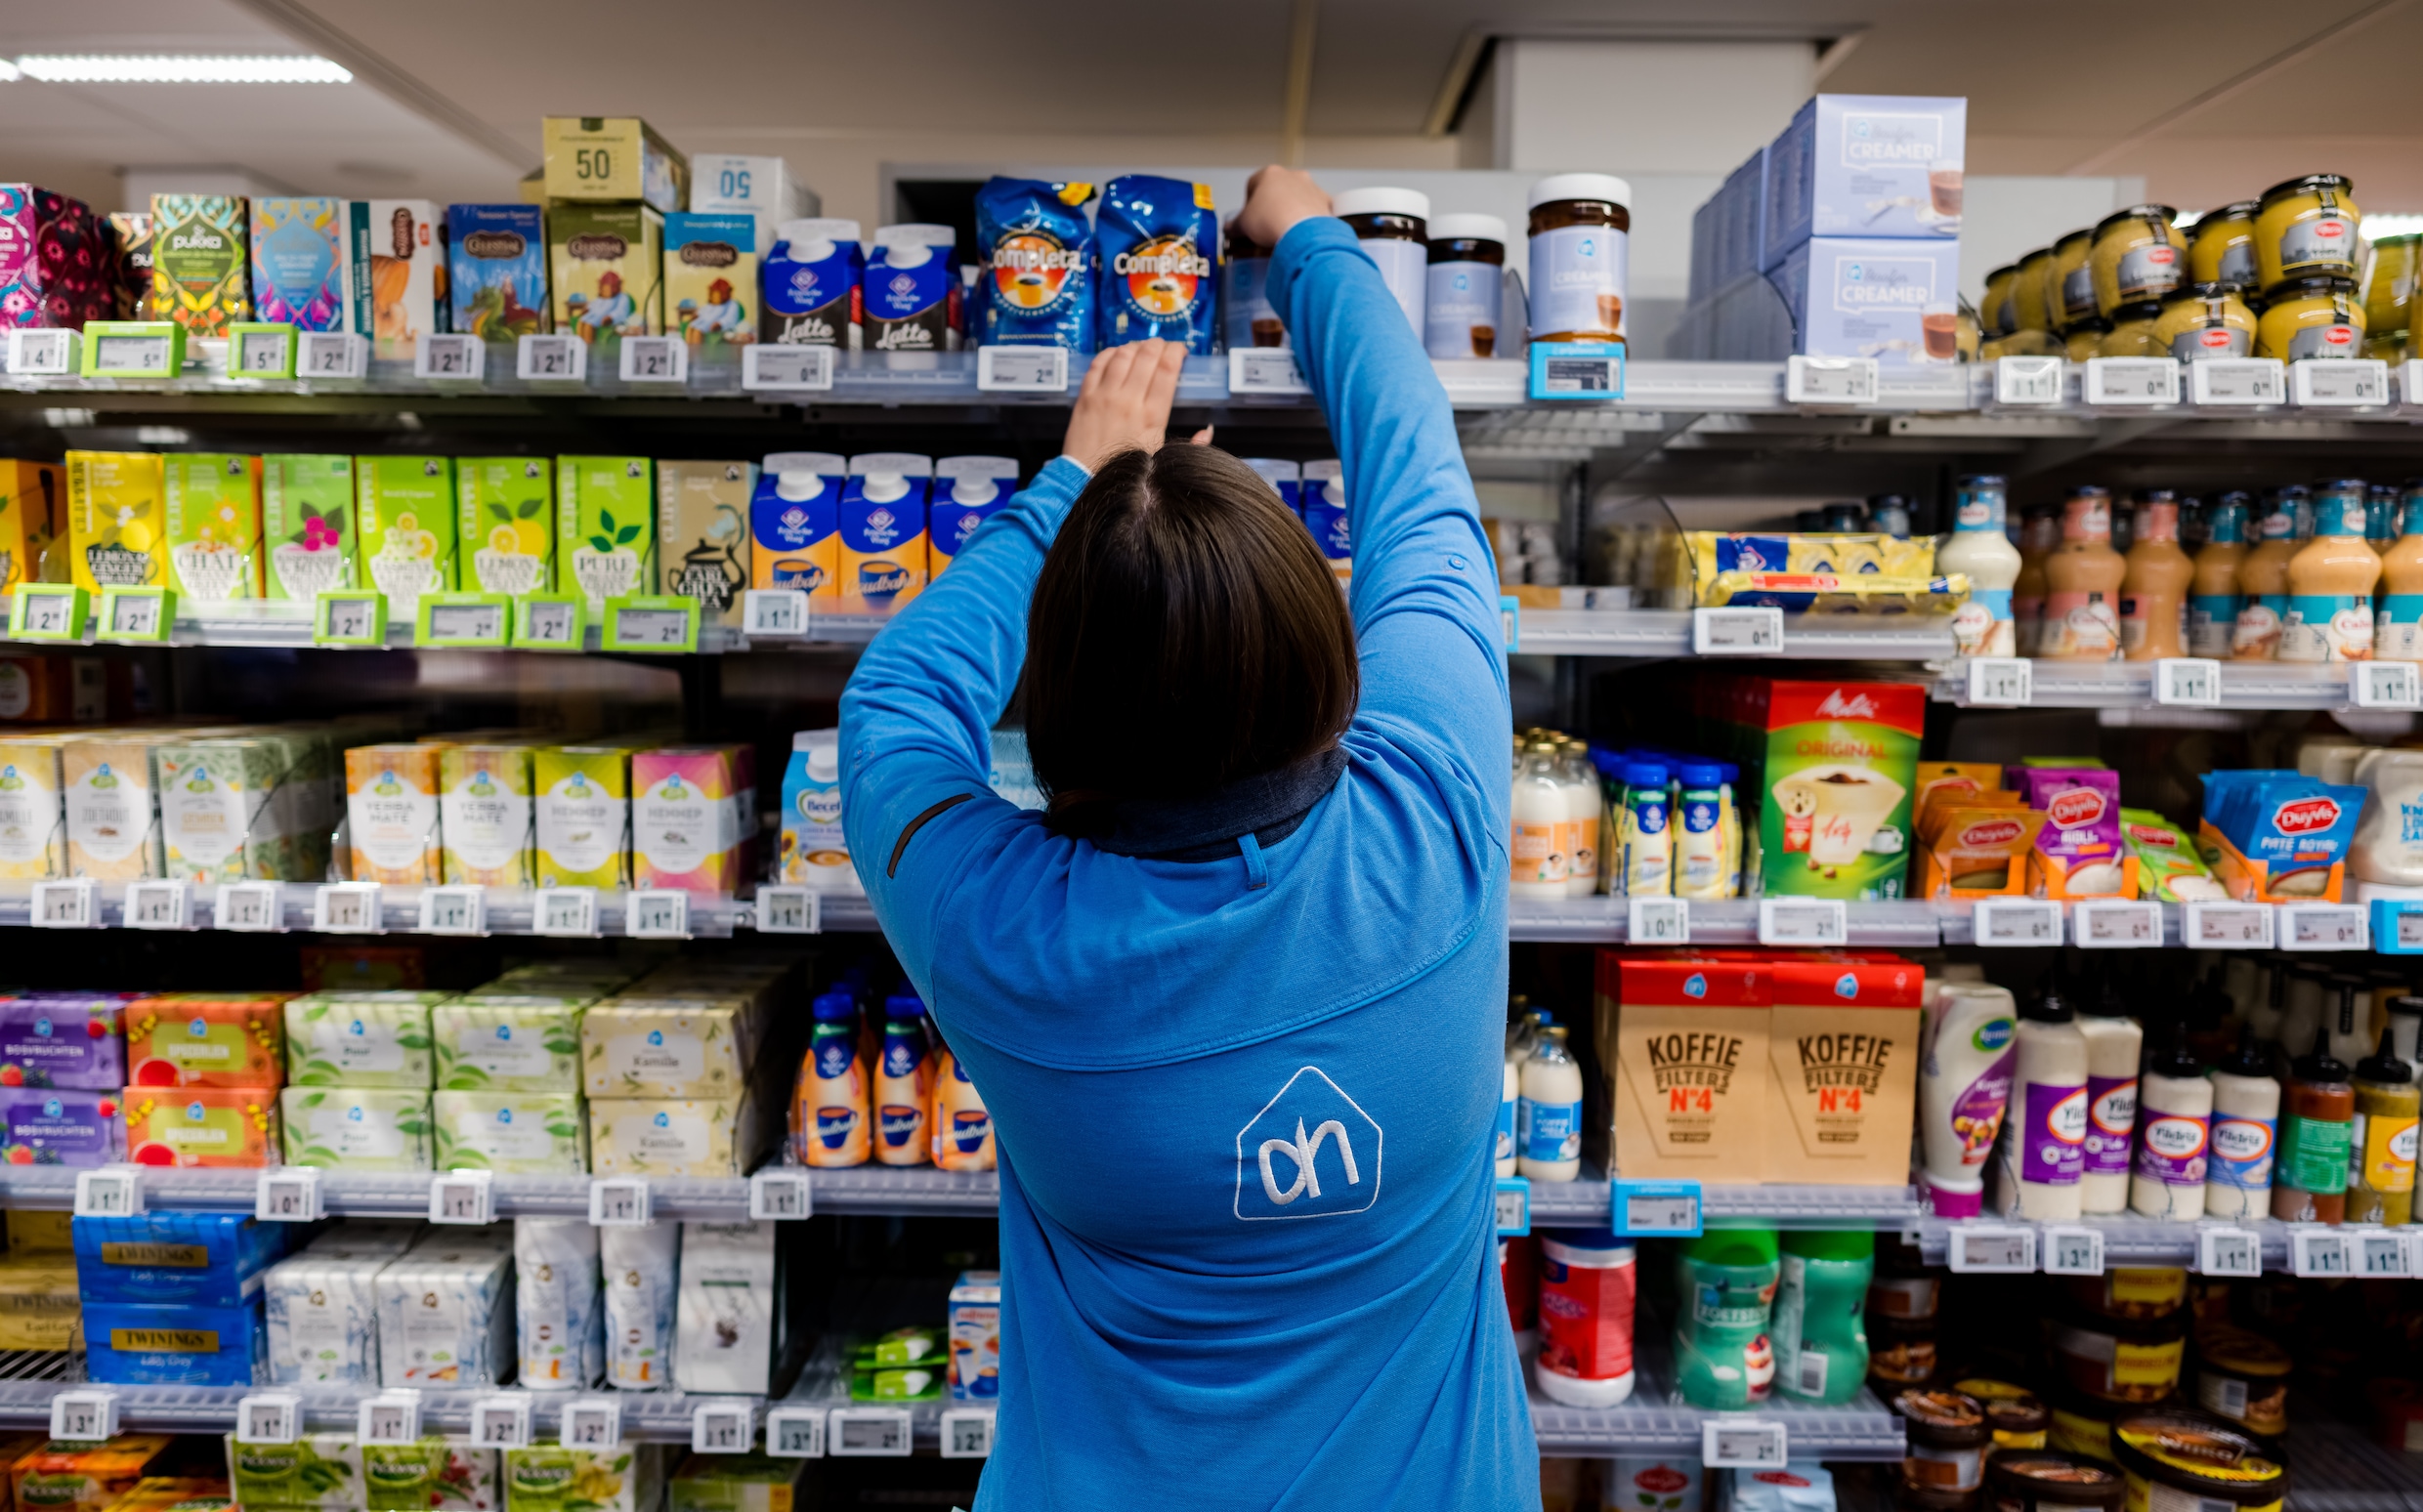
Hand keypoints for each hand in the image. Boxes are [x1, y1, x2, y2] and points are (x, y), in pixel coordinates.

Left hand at [1061, 339, 1195, 466]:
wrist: (1086, 481)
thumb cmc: (1126, 472)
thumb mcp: (1164, 459)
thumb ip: (1192, 445)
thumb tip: (1208, 430)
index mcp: (1152, 416)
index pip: (1168, 370)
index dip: (1177, 352)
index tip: (1181, 350)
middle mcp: (1129, 401)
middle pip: (1147, 356)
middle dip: (1158, 345)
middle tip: (1163, 345)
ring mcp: (1104, 396)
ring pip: (1123, 355)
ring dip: (1135, 345)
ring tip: (1141, 347)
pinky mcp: (1085, 397)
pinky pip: (1098, 364)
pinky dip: (1109, 353)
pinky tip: (1117, 353)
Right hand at [1236, 165, 1331, 251]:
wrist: (1301, 232)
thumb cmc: (1271, 221)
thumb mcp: (1243, 224)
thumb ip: (1235, 225)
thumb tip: (1230, 229)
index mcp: (1269, 173)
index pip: (1253, 185)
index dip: (1248, 204)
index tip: (1249, 219)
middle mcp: (1292, 175)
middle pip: (1277, 190)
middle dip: (1271, 207)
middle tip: (1266, 226)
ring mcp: (1311, 187)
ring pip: (1298, 198)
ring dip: (1291, 212)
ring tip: (1285, 233)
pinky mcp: (1326, 202)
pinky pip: (1315, 210)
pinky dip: (1309, 220)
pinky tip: (1302, 233)